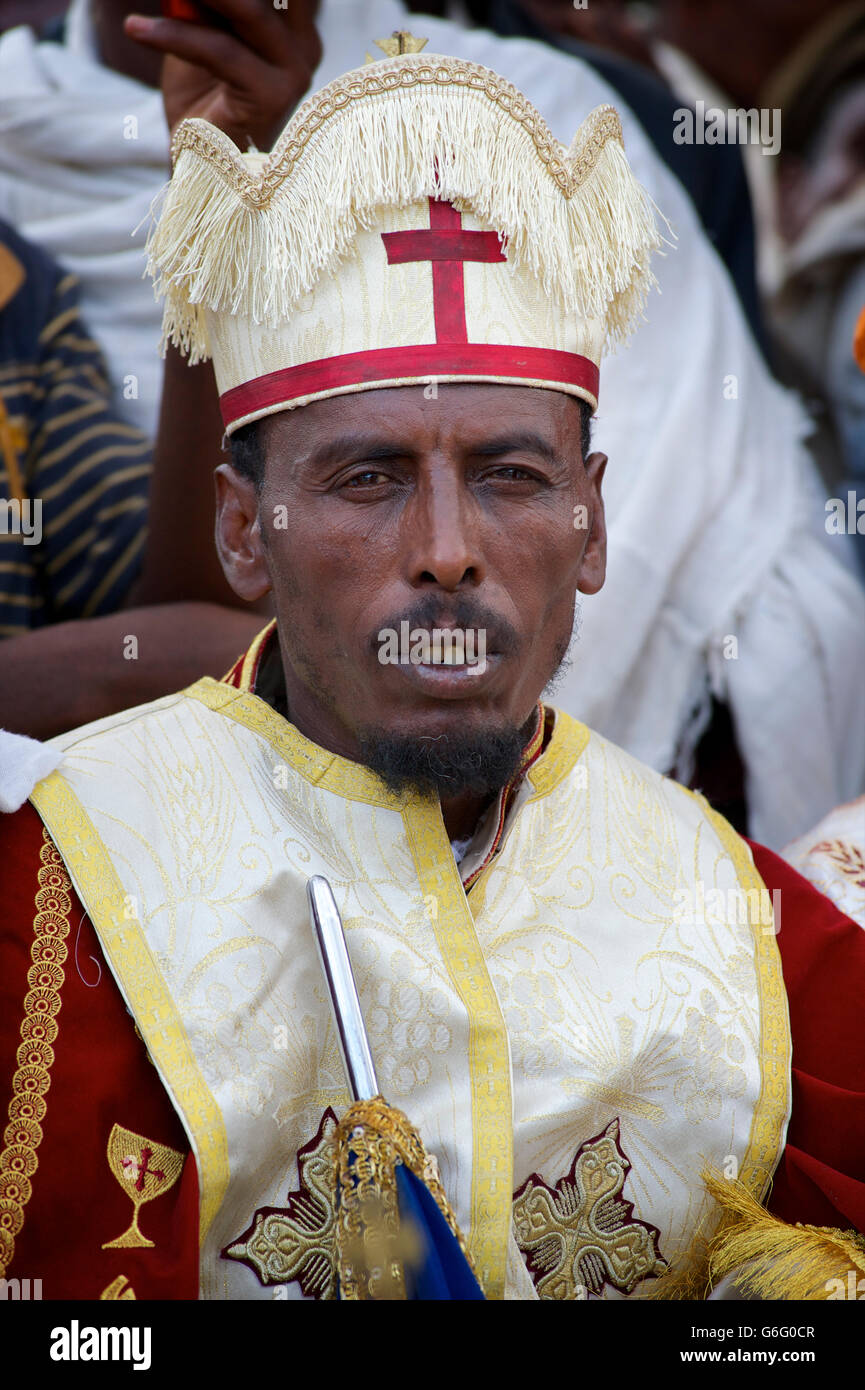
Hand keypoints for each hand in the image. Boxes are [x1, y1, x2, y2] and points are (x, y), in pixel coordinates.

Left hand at [125, 0, 321, 149]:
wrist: (204, 169)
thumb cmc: (203, 100)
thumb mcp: (202, 32)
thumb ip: (206, 5)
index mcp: (295, 25)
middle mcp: (305, 44)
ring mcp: (295, 72)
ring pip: (248, 10)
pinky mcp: (272, 98)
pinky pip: (221, 51)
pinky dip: (173, 35)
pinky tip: (139, 29)